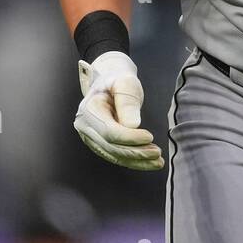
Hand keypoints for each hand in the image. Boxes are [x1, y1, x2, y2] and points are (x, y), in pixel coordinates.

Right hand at [73, 52, 163, 170]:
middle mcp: (85, 127)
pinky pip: (116, 157)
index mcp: (88, 109)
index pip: (109, 131)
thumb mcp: (125, 82)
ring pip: (114, 155)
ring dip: (137, 160)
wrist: (111, 84)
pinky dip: (134, 161)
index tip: (150, 137)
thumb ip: (128, 101)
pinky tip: (150, 162)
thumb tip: (133, 125)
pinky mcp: (99, 144)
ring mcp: (90, 138)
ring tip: (158, 160)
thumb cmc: (119, 81)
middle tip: (158, 153)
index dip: (129, 137)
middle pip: (111, 146)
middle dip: (136, 152)